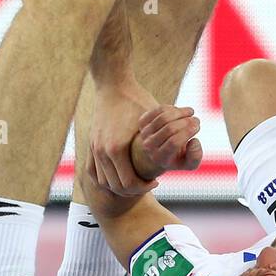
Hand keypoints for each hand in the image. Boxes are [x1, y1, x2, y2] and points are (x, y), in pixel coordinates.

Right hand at [89, 81, 159, 196]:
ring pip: (103, 182)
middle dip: (133, 190)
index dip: (143, 188)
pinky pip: (93, 171)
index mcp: (117, 149)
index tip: (155, 182)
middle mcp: (103, 152)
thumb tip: (185, 150)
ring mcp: (94, 148)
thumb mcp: (156, 121)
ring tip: (135, 181)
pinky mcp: (91, 143)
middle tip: (147, 185)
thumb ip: (167, 137)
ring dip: (118, 186)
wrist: (113, 85)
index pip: (129, 184)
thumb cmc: (137, 101)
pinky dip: (105, 178)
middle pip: (116, 187)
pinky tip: (119, 175)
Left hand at [132, 105, 203, 178]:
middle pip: (169, 129)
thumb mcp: (189, 163)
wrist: (160, 150)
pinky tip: (180, 111)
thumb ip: (195, 156)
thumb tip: (194, 141)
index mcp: (160, 158)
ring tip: (191, 112)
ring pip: (163, 117)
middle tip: (197, 120)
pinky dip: (172, 108)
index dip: (188, 132)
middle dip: (186, 122)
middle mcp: (149, 147)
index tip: (198, 127)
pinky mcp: (142, 122)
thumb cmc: (178, 157)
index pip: (174, 142)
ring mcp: (144, 133)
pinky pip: (158, 110)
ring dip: (180, 112)